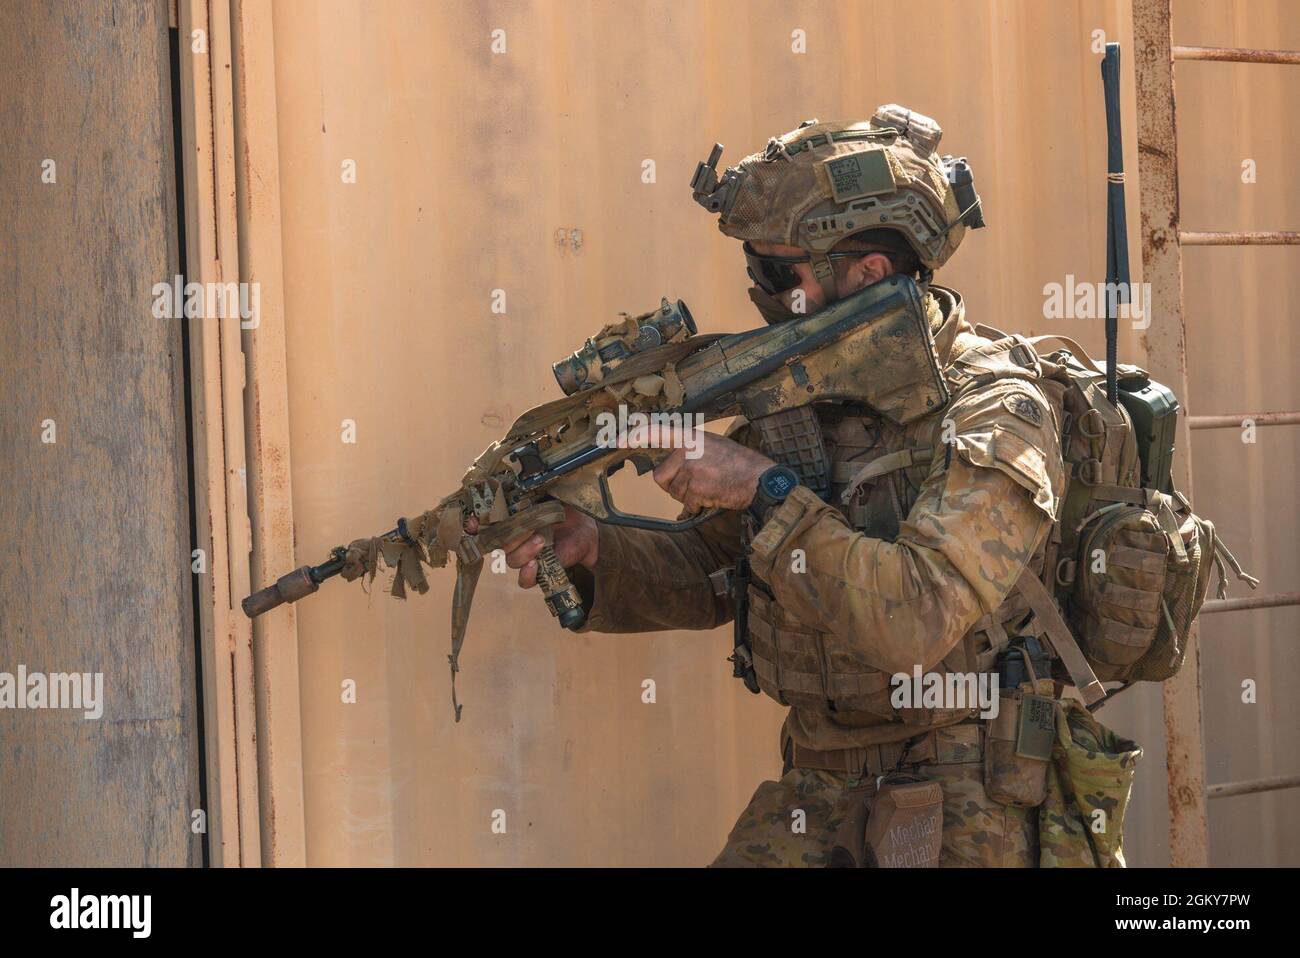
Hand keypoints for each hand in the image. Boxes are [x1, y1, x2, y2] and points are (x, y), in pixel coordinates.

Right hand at [464, 505, 598, 588]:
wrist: (586, 530)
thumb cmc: (565, 512)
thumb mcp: (547, 498)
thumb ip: (530, 495)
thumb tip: (517, 484)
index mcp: (511, 521)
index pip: (485, 524)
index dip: (475, 525)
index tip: (473, 522)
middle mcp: (513, 540)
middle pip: (498, 543)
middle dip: (510, 536)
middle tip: (529, 527)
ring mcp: (524, 556)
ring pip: (511, 560)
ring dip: (524, 551)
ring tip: (542, 540)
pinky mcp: (538, 572)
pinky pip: (524, 581)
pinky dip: (527, 574)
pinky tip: (536, 564)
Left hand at [625, 423, 773, 513]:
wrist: (759, 479)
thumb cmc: (739, 463)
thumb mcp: (711, 444)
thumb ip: (688, 448)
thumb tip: (666, 464)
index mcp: (690, 435)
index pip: (655, 431)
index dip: (633, 436)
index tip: (614, 441)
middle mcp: (687, 449)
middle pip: (660, 477)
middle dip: (674, 485)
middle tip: (698, 482)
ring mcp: (690, 468)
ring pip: (674, 492)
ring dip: (689, 496)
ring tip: (711, 486)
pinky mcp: (695, 487)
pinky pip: (686, 503)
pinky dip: (698, 505)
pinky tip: (714, 495)